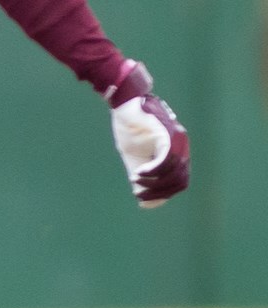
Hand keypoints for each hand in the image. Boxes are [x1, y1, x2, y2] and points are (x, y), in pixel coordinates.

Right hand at [106, 62, 189, 207]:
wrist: (125, 104)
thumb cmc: (130, 128)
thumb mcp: (135, 158)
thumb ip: (141, 178)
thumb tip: (145, 203)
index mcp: (177, 154)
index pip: (179, 182)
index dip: (163, 195)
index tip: (143, 198)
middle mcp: (182, 148)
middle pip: (180, 181)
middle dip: (159, 193)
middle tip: (140, 195)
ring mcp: (176, 141)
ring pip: (173, 172)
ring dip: (153, 183)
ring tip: (136, 181)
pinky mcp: (166, 135)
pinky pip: (165, 160)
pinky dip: (152, 171)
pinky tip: (138, 174)